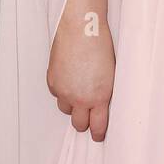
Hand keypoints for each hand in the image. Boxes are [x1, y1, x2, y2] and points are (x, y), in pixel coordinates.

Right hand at [46, 13, 115, 141]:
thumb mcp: (111, 73)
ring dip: (72, 104)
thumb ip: (105, 92)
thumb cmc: (101, 44)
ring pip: (66, 109)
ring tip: (80, 92)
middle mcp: (79, 97)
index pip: (97, 126)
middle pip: (78, 124)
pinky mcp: (52, 81)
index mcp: (99, 96)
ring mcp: (63, 90)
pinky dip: (63, 91)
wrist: (81, 28)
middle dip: (84, 121)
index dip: (98, 133)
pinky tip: (70, 79)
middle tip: (89, 117)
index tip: (99, 135)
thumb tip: (101, 103)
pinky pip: (57, 94)